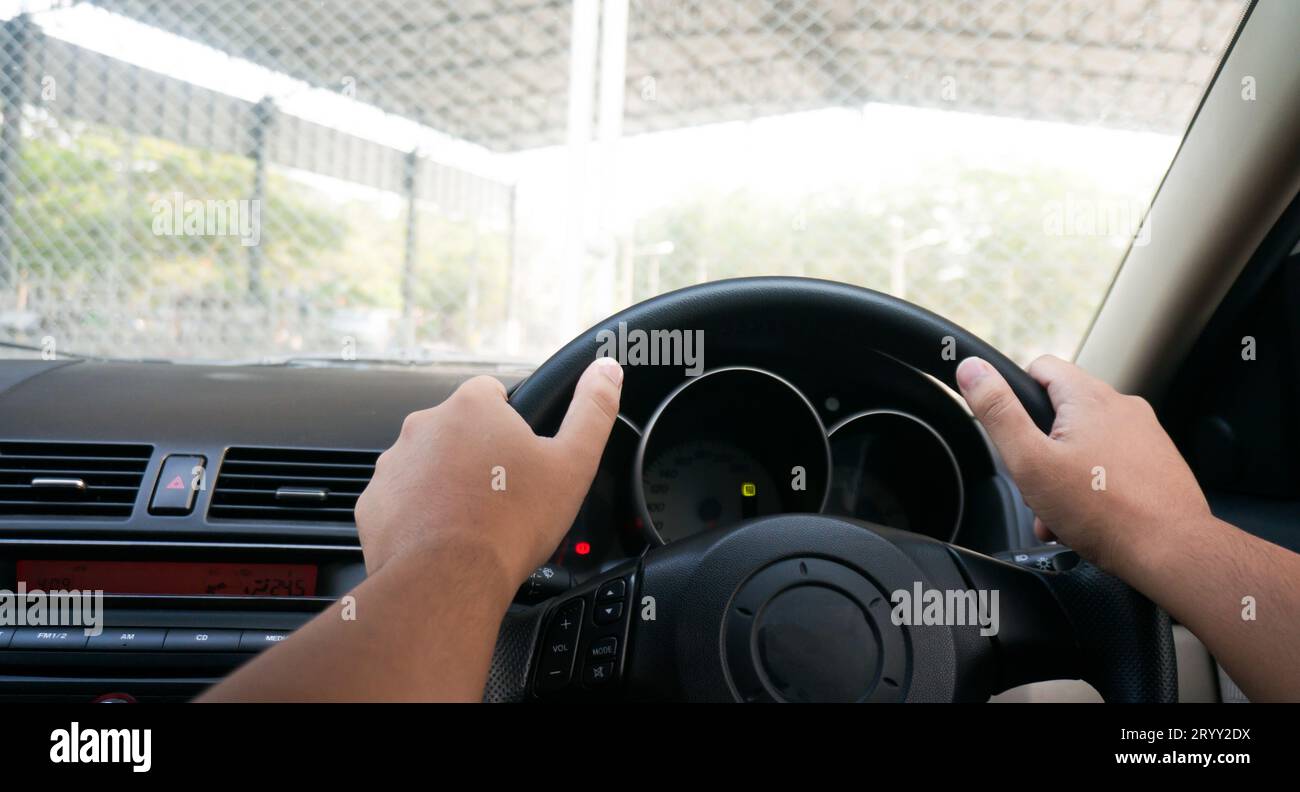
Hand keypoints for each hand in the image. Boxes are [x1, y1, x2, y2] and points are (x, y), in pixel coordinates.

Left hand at [355, 357, 623, 585]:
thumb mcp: (573, 463)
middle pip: (458, 431)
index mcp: (472, 407)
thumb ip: (593, 410)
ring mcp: (393, 464)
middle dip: (478, 456)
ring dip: (446, 484)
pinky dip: (419, 515)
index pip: (492, 393)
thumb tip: (606, 371)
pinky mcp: (373, 502)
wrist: (447, 580)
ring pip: (428, 465)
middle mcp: (424, 426)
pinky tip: (442, 538)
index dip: (512, 424)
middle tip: (503, 496)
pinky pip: (401, 500)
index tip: (522, 457)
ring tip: (473, 522)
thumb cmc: (509, 523)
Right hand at [954, 354, 1211, 574]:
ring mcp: (1145, 435)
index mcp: (1089, 397)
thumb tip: (973, 369)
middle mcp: (1123, 407)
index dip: (1016, 395)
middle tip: (1036, 485)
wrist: (1171, 551)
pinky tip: (1088, 518)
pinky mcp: (1158, 463)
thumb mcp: (1030, 461)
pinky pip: (1112, 464)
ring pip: (1086, 443)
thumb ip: (998, 412)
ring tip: (1061, 512)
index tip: (1013, 428)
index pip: (1040, 367)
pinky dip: (1094, 486)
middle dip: (1041, 449)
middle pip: (1061, 412)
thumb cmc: (1105, 511)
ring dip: (1065, 474)